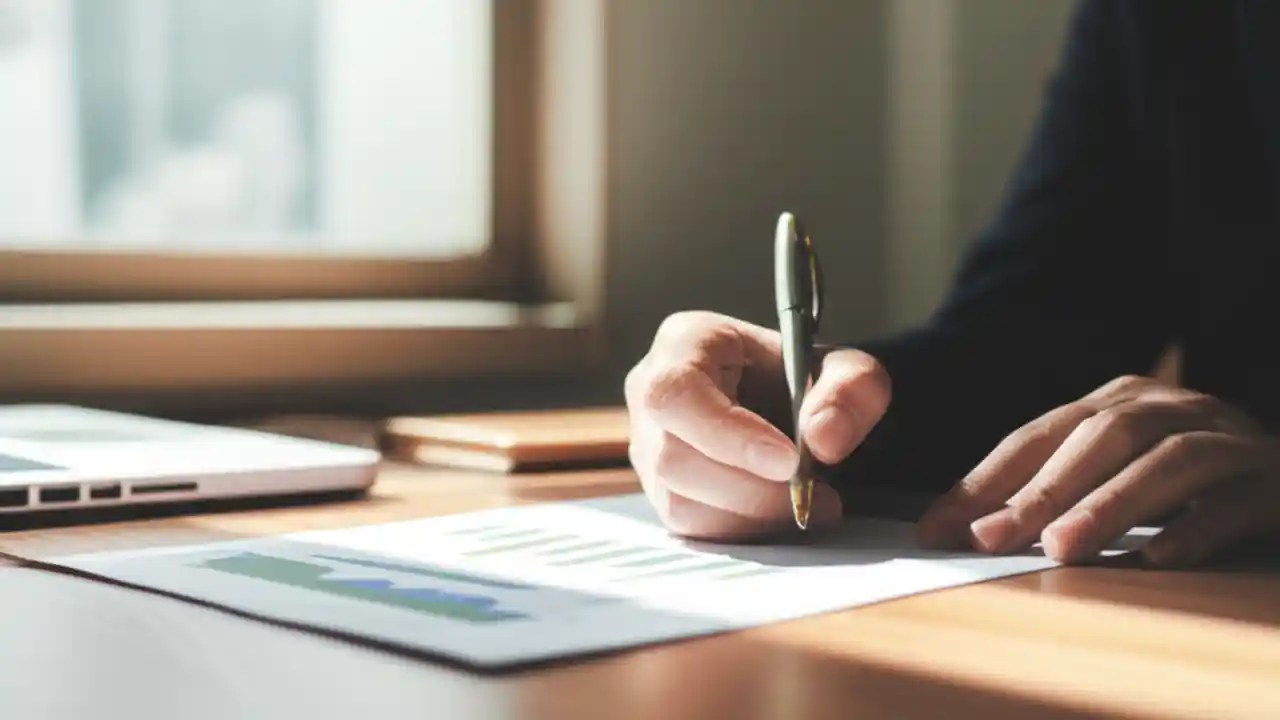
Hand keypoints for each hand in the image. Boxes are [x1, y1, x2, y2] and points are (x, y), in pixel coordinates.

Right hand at [625, 311, 890, 539]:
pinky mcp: (658, 490)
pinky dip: (741, 530)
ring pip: (679, 502)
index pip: (678, 393)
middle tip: (815, 494)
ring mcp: (646, 446)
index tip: (788, 461)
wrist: (780, 401)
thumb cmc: (798, 377)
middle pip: (675, 458)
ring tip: (806, 504)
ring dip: (751, 515)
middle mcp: (649, 394)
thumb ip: (849, 390)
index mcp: (683, 343)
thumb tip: (823, 439)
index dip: (727, 434)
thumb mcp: (842, 367)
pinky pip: (689, 527)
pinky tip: (777, 515)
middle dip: (752, 488)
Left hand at [917, 375, 1279, 564]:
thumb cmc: (1188, 477)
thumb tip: (968, 530)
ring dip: (1109, 504)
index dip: (984, 482)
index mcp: (1118, 402)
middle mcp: (1168, 409)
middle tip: (990, 539)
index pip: (1038, 436)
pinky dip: (1194, 525)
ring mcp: (1226, 441)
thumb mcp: (1116, 470)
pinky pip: (1233, 501)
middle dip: (1038, 492)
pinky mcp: (1272, 482)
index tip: (936, 530)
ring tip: (1062, 547)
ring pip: (1164, 462)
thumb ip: (1053, 490)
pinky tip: (1158, 556)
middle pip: (1097, 441)